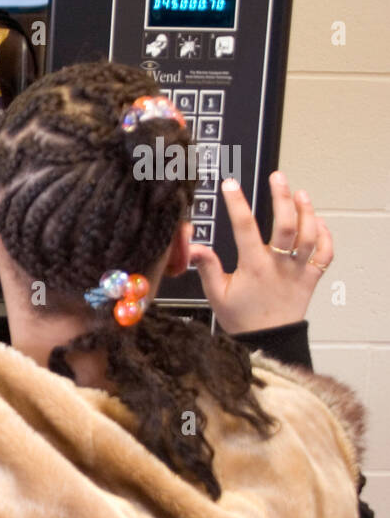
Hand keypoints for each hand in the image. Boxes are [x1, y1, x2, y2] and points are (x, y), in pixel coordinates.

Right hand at [188, 172, 333, 334]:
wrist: (269, 340)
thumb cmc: (241, 317)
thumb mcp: (216, 294)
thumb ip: (206, 267)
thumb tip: (193, 246)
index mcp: (254, 267)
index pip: (245, 228)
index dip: (237, 203)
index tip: (230, 185)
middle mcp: (279, 265)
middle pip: (287, 225)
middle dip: (282, 197)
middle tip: (277, 177)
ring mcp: (299, 270)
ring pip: (310, 235)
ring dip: (307, 211)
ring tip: (300, 194)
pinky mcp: (312, 277)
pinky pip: (326, 253)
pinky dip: (325, 235)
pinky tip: (318, 222)